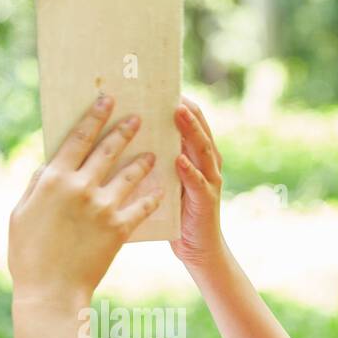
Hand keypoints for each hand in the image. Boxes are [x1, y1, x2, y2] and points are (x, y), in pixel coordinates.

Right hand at [8, 94, 162, 304]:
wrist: (50, 292)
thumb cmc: (28, 255)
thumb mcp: (21, 215)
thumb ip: (36, 186)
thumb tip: (49, 165)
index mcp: (53, 179)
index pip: (78, 138)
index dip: (95, 116)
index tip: (107, 100)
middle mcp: (80, 187)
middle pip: (108, 150)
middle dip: (125, 130)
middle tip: (139, 118)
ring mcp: (102, 207)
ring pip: (130, 174)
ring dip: (143, 161)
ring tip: (154, 153)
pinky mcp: (118, 228)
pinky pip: (141, 207)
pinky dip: (152, 198)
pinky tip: (161, 191)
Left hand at [170, 95, 226, 269]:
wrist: (198, 251)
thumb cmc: (177, 215)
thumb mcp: (166, 182)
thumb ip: (157, 162)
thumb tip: (128, 139)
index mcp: (196, 158)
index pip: (192, 123)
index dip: (181, 104)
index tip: (164, 86)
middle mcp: (207, 165)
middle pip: (199, 130)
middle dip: (187, 110)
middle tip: (171, 90)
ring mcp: (209, 182)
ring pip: (203, 150)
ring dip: (190, 131)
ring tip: (178, 114)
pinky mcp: (206, 202)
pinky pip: (198, 183)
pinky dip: (189, 171)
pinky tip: (179, 160)